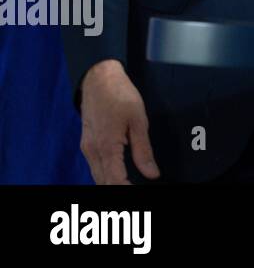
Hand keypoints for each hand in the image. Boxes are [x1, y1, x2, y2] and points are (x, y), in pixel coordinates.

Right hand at [79, 59, 158, 184]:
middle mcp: (93, 150)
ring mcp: (87, 147)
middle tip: (136, 188)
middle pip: (103, 182)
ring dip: (111, 183)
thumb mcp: (138, 120)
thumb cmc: (119, 94)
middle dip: (118, 188)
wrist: (98, 77)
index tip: (141, 190)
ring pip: (97, 176)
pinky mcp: (86, 142)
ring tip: (130, 184)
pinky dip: (105, 174)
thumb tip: (152, 173)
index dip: (127, 189)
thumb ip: (143, 150)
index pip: (115, 181)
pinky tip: (117, 173)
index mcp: (107, 146)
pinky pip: (95, 166)